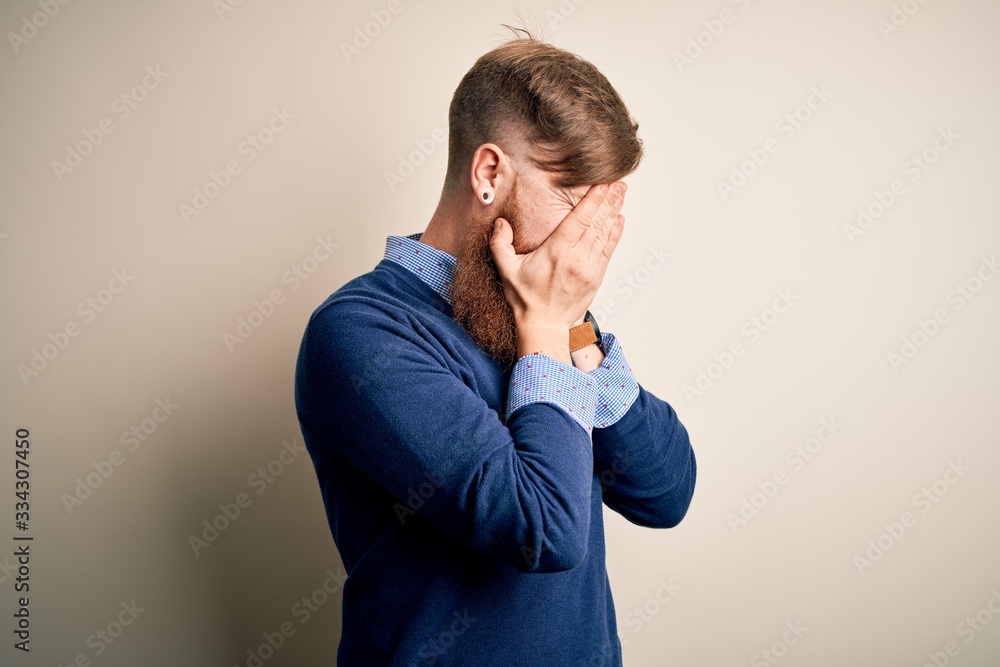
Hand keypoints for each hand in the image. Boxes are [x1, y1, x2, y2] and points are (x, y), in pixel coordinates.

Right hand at [489, 181, 626, 361]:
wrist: (544, 327)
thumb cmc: (525, 300)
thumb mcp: (506, 270)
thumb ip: (500, 244)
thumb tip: (500, 222)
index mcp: (556, 252)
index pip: (579, 219)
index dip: (593, 200)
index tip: (602, 184)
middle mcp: (576, 258)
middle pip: (596, 223)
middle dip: (609, 200)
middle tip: (618, 183)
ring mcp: (589, 268)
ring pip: (604, 234)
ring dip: (614, 212)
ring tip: (621, 194)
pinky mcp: (596, 277)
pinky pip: (608, 250)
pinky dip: (615, 234)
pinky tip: (619, 220)